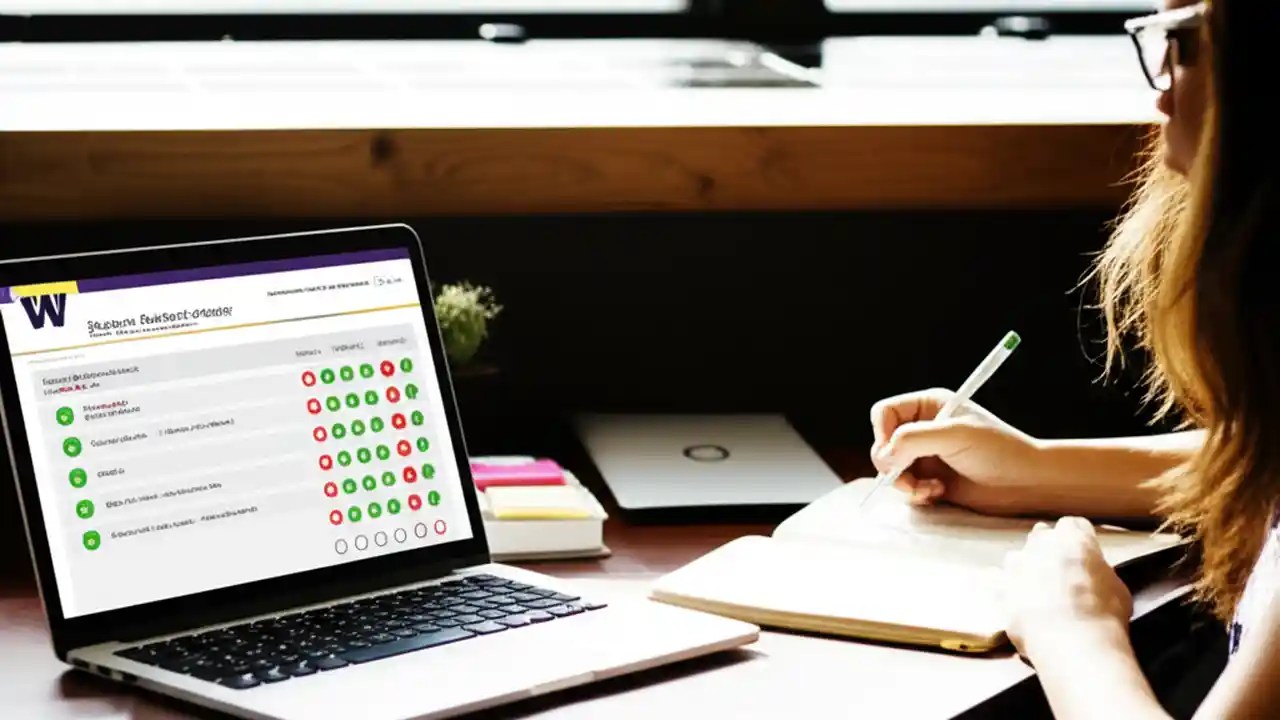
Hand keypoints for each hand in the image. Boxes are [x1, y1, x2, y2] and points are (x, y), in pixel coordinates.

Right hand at [869, 387, 1044, 514]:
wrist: (1027, 483)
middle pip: (883, 444)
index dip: (881, 433)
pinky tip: (938, 493)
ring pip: (891, 469)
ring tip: (930, 489)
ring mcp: (926, 456)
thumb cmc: (999, 450)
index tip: (892, 454)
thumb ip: (913, 440)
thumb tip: (884, 457)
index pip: (884, 413)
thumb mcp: (954, 435)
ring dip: (905, 483)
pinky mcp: (930, 480)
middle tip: (908, 478)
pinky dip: (916, 494)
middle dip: (892, 464)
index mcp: (928, 406)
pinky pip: (905, 488)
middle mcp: (923, 429)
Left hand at [1002, 517, 1132, 659]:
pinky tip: (1016, 600)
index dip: (1079, 539)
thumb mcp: (1117, 587)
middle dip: (1049, 548)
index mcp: (1073, 538)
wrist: (1073, 643)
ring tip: (1038, 589)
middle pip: (1041, 535)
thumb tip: (1092, 574)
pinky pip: (998, 583)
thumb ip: (1099, 571)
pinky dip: (1006, 589)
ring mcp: (1016, 566)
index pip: (1073, 525)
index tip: (1084, 554)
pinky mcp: (1001, 589)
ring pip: (1017, 557)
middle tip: (1060, 571)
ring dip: (1026, 567)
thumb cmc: (1104, 615)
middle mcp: (1040, 544)